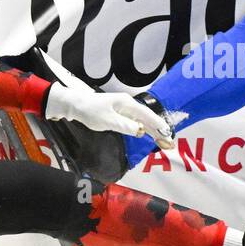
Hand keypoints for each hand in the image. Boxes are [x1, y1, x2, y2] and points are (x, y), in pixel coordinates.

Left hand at [46, 83, 174, 146]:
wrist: (75, 105)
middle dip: (158, 129)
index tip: (168, 133)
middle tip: (169, 141)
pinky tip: (148, 134)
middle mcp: (128, 104)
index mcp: (127, 103)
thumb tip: (141, 131)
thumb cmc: (91, 111)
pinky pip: (135, 121)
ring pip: (142, 120)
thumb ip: (125, 126)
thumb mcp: (108, 121)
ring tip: (162, 140)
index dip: (158, 125)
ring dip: (152, 130)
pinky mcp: (119, 113)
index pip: (147, 115)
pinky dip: (143, 128)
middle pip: (147, 118)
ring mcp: (124, 108)